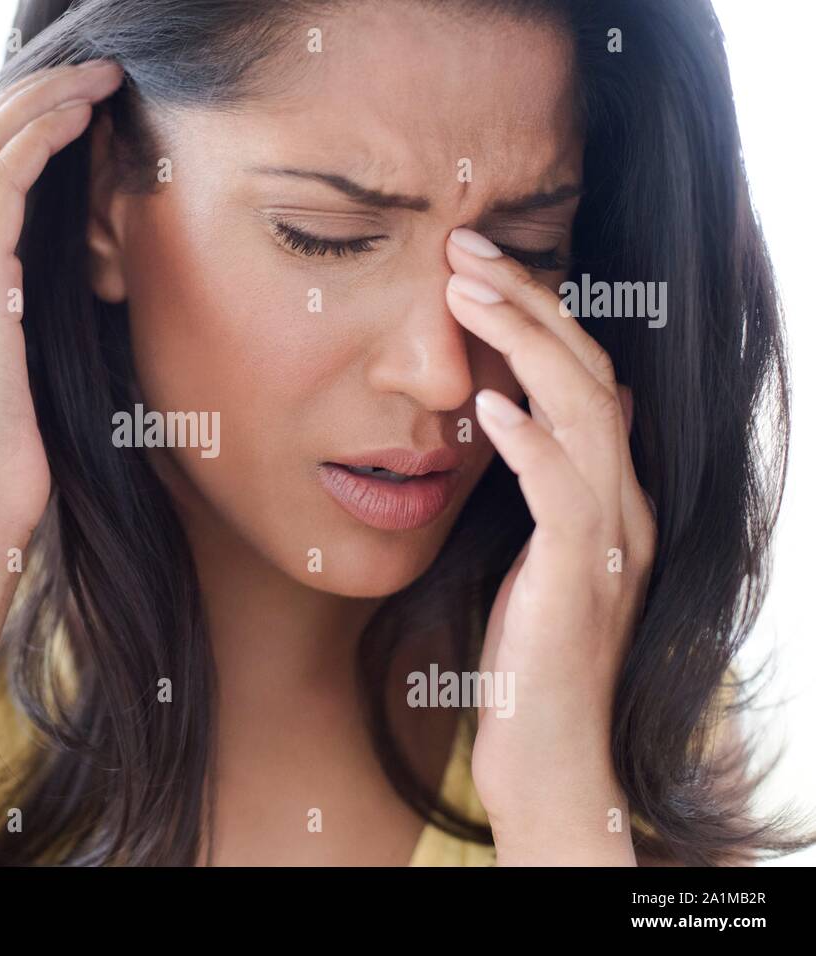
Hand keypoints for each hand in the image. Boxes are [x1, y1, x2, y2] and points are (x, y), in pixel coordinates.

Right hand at [0, 60, 123, 535]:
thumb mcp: (0, 379)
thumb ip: (10, 321)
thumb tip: (47, 289)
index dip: (10, 127)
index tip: (66, 104)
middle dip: (26, 94)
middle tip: (88, 71)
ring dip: (40, 100)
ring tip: (97, 78)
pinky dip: (39, 138)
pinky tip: (80, 116)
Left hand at [444, 228, 655, 863]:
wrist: (552, 751)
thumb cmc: (525, 653)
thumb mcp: (523, 552)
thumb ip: (522, 486)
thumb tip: (486, 414)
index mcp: (608, 491)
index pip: (583, 375)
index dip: (535, 312)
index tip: (472, 264)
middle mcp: (624, 502)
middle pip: (589, 371)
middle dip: (528, 300)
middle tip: (462, 246)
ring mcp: (612, 539)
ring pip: (584, 413)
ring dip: (524, 344)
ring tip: (465, 291)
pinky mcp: (582, 580)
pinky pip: (564, 496)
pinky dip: (530, 444)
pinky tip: (488, 407)